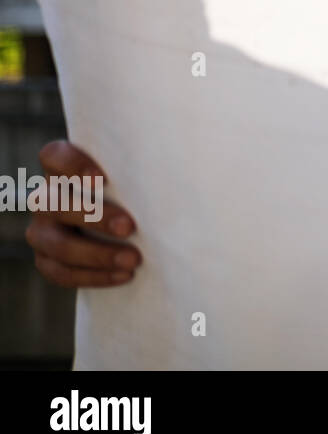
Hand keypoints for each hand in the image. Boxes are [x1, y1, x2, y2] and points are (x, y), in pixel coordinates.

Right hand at [25, 139, 140, 287]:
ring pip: (56, 243)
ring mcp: (42, 229)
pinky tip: (123, 275)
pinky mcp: (45, 258)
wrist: (119, 223)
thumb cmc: (132, 188)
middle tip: (129, 227)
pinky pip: (61, 272)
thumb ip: (140, 169)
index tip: (102, 179)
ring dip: (95, 254)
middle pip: (55, 204)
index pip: (53, 157)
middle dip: (94, 217)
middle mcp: (46, 197)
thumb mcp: (131, 175)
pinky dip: (93, 276)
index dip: (72, 166)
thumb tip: (178, 171)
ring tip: (133, 260)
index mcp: (62, 169)